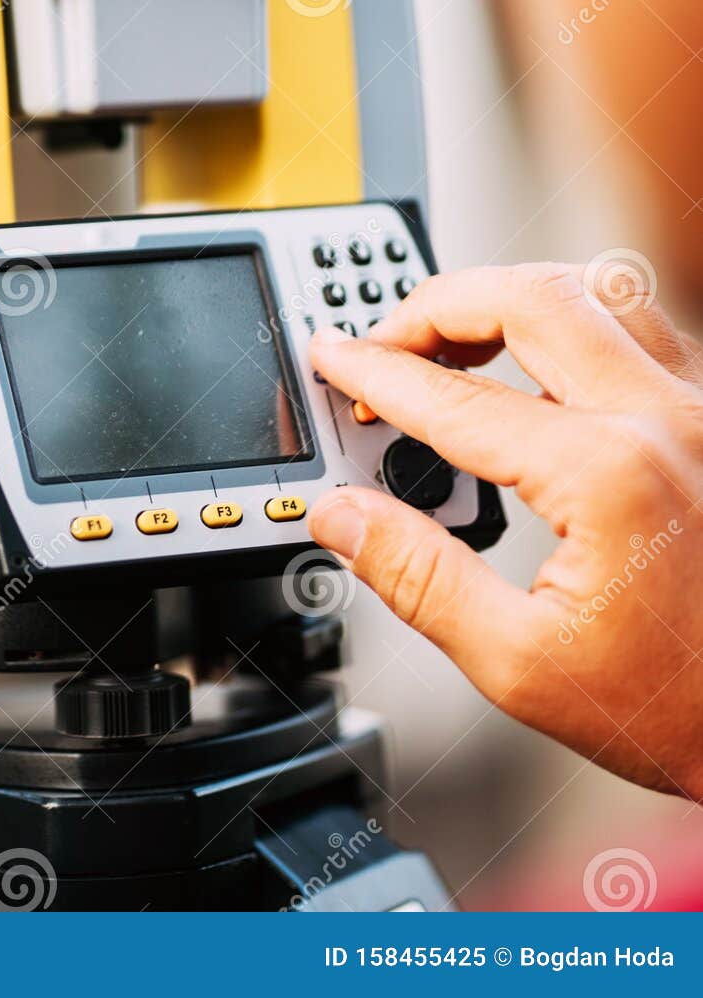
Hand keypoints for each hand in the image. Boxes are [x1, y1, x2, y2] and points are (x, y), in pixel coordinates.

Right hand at [308, 264, 702, 799]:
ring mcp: (701, 411)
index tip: (332, 359)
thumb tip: (344, 518)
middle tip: (384, 341)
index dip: (376, 373)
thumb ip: (418, 578)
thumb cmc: (679, 707)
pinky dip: (576, 318)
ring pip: (596, 290)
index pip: (456, 399)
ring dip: (511, 297)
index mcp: (608, 476)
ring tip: (453, 336)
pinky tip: (541, 358)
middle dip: (437, 306)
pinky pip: (642, 326)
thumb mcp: (521, 665)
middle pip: (528, 298)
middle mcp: (664, 421)